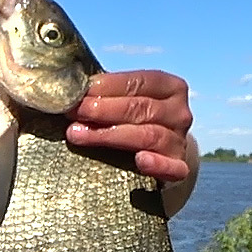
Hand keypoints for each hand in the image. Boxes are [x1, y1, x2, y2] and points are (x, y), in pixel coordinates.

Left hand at [64, 69, 193, 181]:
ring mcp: (180, 141)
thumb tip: (70, 87)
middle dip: (103, 110)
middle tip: (74, 112)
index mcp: (171, 87)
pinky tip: (140, 160)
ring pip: (147, 136)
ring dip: (110, 135)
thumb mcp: (126, 99)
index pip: (139, 82)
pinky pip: (172, 168)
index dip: (108, 86)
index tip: (79, 92)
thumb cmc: (135, 117)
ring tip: (79, 135)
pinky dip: (157, 164)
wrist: (160, 151)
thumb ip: (107, 92)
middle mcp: (179, 113)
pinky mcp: (179, 168)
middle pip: (140, 108)